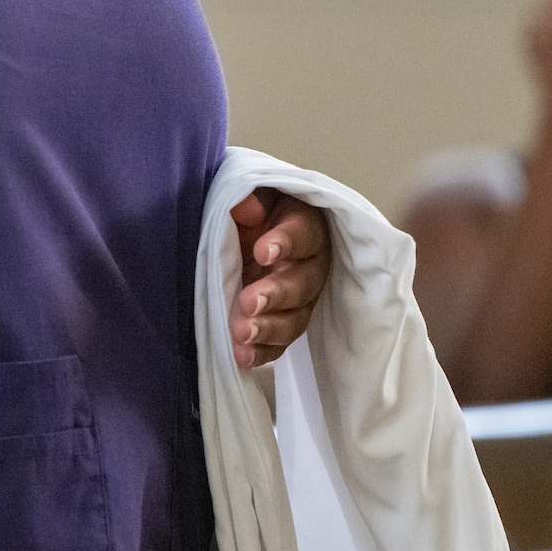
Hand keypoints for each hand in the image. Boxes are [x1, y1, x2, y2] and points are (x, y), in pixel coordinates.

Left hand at [231, 189, 329, 368]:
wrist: (241, 234)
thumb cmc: (248, 211)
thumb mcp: (247, 195)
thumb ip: (245, 197)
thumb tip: (247, 209)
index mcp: (304, 225)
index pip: (303, 234)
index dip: (285, 243)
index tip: (261, 251)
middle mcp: (310, 264)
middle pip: (303, 282)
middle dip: (276, 294)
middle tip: (249, 301)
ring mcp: (299, 299)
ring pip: (295, 318)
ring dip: (269, 328)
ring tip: (242, 333)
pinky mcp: (284, 321)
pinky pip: (280, 343)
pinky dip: (262, 352)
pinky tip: (241, 356)